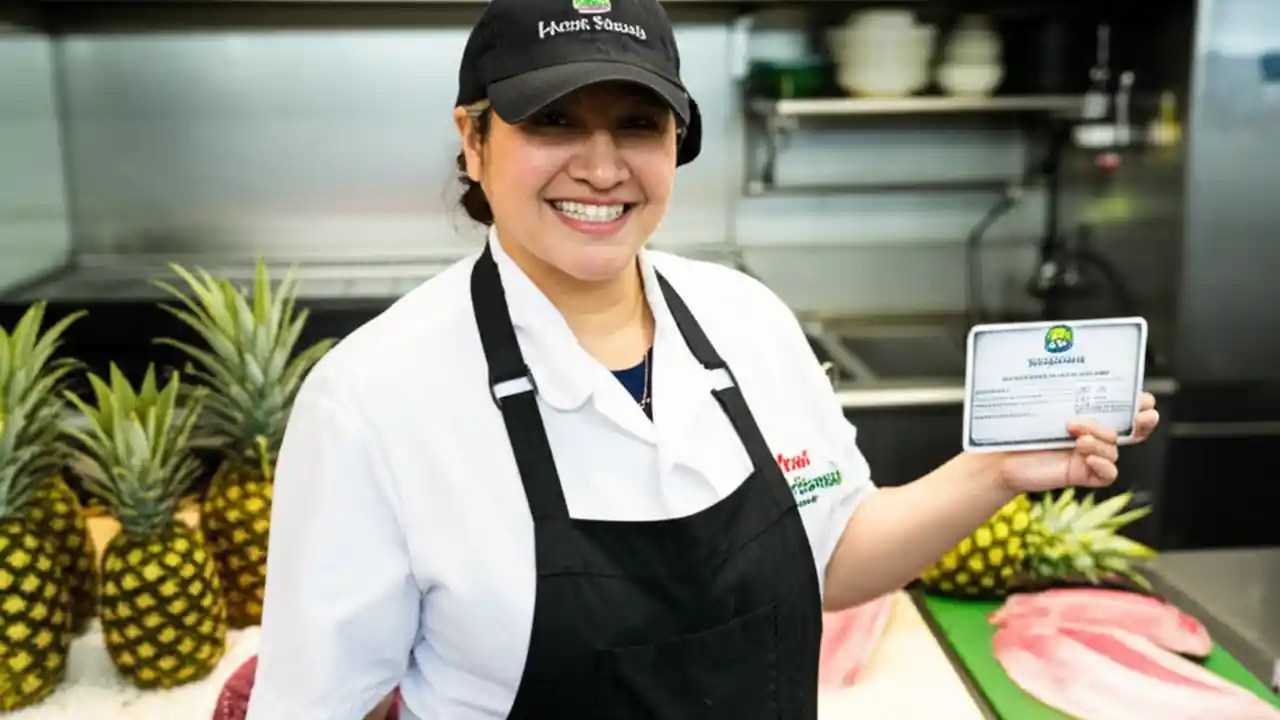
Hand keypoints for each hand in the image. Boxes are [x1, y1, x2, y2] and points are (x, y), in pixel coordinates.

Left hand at [995, 392, 1160, 493]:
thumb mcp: (1037, 403)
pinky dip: (1104, 465)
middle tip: (1140, 416)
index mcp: (1086, 412)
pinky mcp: (1083, 473)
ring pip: (1115, 448)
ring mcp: (1090, 454)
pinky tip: (1087, 457)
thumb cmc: (1015, 428)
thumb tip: (1060, 350)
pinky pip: (1109, 474)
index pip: (1121, 406)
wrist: (999, 458)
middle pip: (1133, 429)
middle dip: (1144, 422)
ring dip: (1100, 439)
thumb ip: (1055, 388)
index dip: (1138, 402)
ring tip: (1076, 436)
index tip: (1141, 397)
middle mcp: (1092, 433)